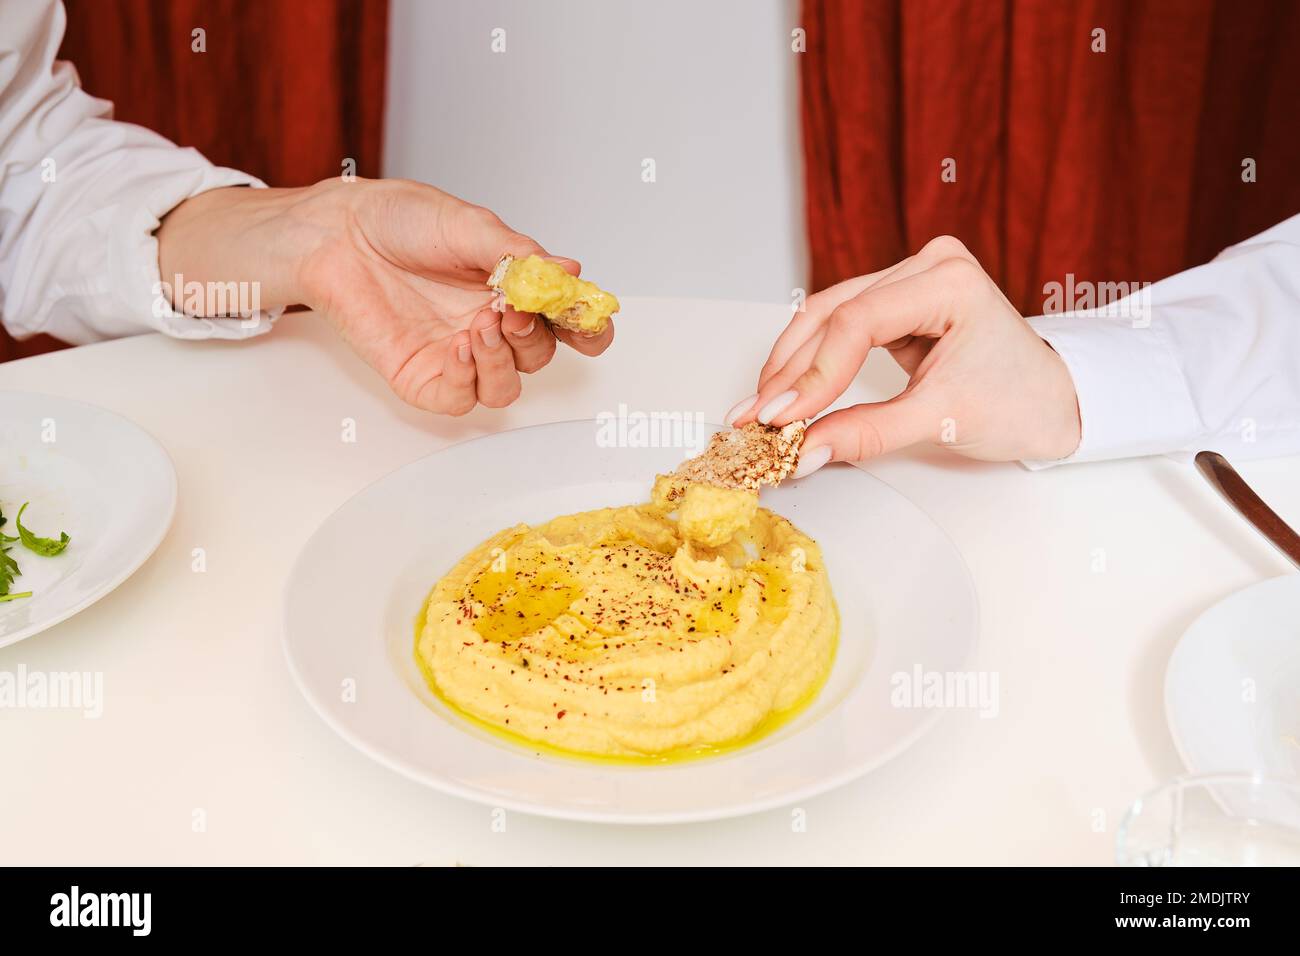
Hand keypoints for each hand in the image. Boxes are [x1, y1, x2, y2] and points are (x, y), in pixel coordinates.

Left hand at [157, 178, 614, 414]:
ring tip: (481, 323)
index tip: (590, 318)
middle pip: (543, 355)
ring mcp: (460, 355)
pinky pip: (462, 398)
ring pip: (508, 387)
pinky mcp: (424, 376)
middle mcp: (492, 325)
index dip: (589, 327)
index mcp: (514, 288)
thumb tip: (569, 273)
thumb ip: (519, 255)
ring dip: (504, 359)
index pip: (568, 322)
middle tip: (513, 306)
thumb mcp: (469, 225)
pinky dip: (467, 376)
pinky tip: (457, 345)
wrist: (337, 233)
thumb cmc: (399, 221)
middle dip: (537, 334)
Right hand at [728, 236, 1080, 471]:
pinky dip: (812, 362)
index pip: (858, 322)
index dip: (812, 374)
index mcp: (948, 281)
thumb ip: (866, 434)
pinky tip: (785, 390)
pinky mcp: (899, 302)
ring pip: (827, 316)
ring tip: (759, 409)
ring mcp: (911, 279)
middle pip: (833, 313)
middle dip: (790, 370)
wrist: (1059, 402)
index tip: (780, 419)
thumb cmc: (1021, 402)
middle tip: (753, 418)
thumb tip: (803, 451)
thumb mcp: (941, 422)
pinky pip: (840, 327)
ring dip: (791, 365)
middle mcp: (927, 266)